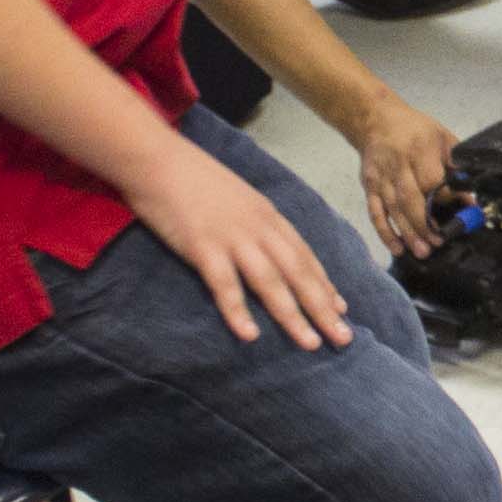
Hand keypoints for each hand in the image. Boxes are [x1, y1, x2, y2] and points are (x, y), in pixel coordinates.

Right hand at [127, 146, 354, 349]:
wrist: (158, 158)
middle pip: (298, 272)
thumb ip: (254, 222)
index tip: (342, 309)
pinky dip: (238, 310)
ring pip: (270, 282)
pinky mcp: (203, 246)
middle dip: (322, 307)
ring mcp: (232, 237)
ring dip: (292, 315)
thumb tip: (267, 246)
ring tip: (310, 343)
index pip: (304, 255)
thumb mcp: (238, 197)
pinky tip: (250, 336)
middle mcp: (258, 228)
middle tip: (344, 338)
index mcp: (268, 216)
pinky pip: (224, 284)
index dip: (324, 284)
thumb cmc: (195, 178)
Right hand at [353, 93, 455, 257]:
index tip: (462, 211)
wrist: (375, 119)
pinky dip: (385, 232)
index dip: (447, 198)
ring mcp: (380, 178)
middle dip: (424, 224)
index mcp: (418, 150)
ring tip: (422, 251)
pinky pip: (375, 212)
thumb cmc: (414, 129)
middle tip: (438, 243)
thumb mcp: (441, 136)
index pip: (432, 180)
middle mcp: (397, 165)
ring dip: (407, 233)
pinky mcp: (369, 186)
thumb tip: (470, 193)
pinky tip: (397, 248)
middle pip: (410, 199)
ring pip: (393, 210)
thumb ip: (456, 163)